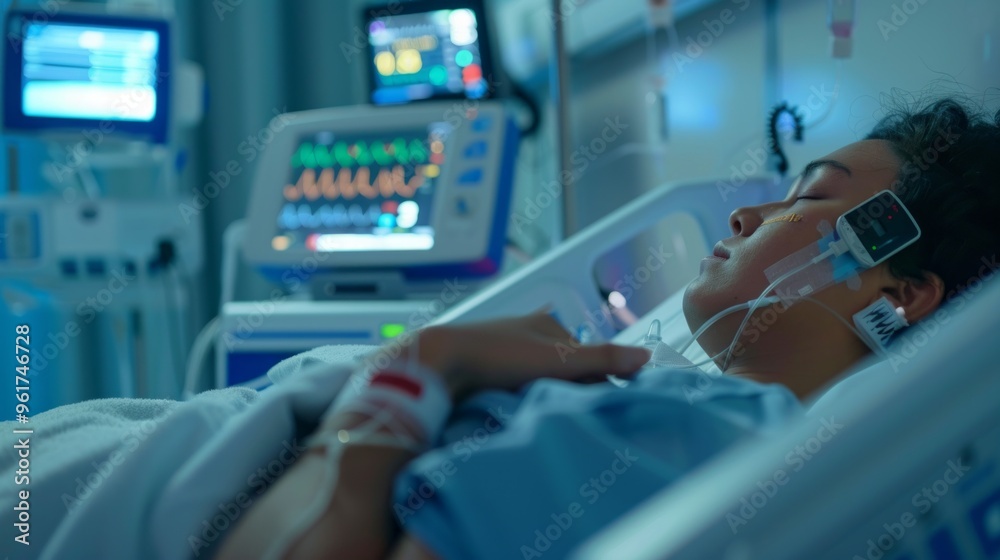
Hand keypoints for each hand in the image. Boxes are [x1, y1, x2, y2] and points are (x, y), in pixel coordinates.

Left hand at [399, 313, 650, 399]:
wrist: (441, 360)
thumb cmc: (500, 355)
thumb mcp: (559, 359)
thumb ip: (603, 359)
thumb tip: (646, 356)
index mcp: (548, 324)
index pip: (587, 357)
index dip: (597, 382)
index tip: (599, 406)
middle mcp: (528, 333)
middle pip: (564, 368)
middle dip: (570, 389)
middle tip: (569, 411)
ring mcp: (505, 350)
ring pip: (538, 378)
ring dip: (544, 395)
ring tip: (543, 413)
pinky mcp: (485, 369)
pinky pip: (514, 386)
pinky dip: (521, 398)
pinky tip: (519, 410)